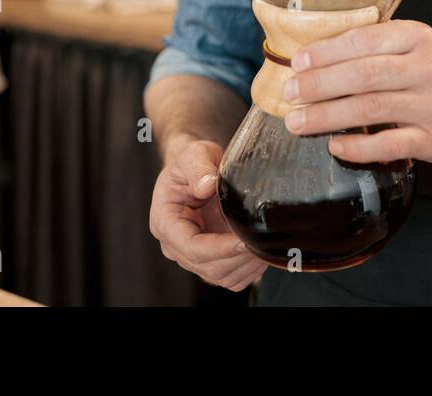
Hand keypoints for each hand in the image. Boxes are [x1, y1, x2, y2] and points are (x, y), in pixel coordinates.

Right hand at [148, 137, 268, 292]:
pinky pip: (230, 277)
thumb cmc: (191, 161)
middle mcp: (176, 245)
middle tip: (262, 240)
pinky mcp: (210, 259)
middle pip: (207, 266)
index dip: (219, 248)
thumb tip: (206, 186)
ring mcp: (193, 255)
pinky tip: (261, 251)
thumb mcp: (194, 155)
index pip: (191, 247)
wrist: (195, 168)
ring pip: (220, 276)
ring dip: (245, 266)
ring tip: (265, 245)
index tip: (243, 240)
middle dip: (237, 257)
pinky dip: (248, 270)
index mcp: (166, 222)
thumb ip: (198, 168)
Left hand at [284, 19, 431, 165]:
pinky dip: (358, 147)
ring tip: (298, 121)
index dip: (327, 52)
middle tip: (290, 93)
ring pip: (371, 109)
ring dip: (328, 116)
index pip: (366, 40)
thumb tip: (312, 59)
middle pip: (364, 75)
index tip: (297, 63)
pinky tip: (334, 146)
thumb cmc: (431, 78)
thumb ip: (373, 48)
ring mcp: (431, 105)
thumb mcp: (413, 49)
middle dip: (320, 84)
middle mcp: (427, 69)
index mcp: (418, 37)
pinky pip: (389, 144)